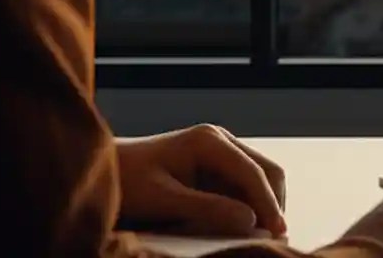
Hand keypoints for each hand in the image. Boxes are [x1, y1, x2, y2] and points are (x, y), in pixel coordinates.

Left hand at [115, 124, 286, 237]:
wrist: (104, 172)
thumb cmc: (126, 182)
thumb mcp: (162, 199)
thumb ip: (206, 209)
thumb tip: (251, 222)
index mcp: (209, 141)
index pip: (253, 172)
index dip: (268, 205)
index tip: (277, 234)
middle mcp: (221, 141)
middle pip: (266, 172)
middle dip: (272, 206)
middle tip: (274, 241)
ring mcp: (221, 154)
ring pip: (260, 181)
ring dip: (263, 208)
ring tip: (261, 239)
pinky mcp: (217, 169)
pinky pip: (244, 189)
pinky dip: (249, 209)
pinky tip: (244, 230)